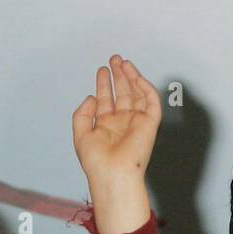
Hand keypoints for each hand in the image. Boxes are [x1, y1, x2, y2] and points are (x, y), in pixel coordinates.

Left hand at [72, 54, 159, 233]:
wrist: (113, 174)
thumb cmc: (97, 161)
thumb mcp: (80, 133)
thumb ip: (83, 113)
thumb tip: (92, 97)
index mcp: (107, 126)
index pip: (107, 100)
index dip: (104, 84)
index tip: (102, 70)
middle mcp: (123, 123)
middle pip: (123, 94)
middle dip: (119, 76)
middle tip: (114, 59)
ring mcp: (137, 122)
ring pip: (137, 94)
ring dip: (131, 77)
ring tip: (122, 62)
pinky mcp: (150, 124)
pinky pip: (152, 101)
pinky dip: (145, 87)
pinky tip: (135, 75)